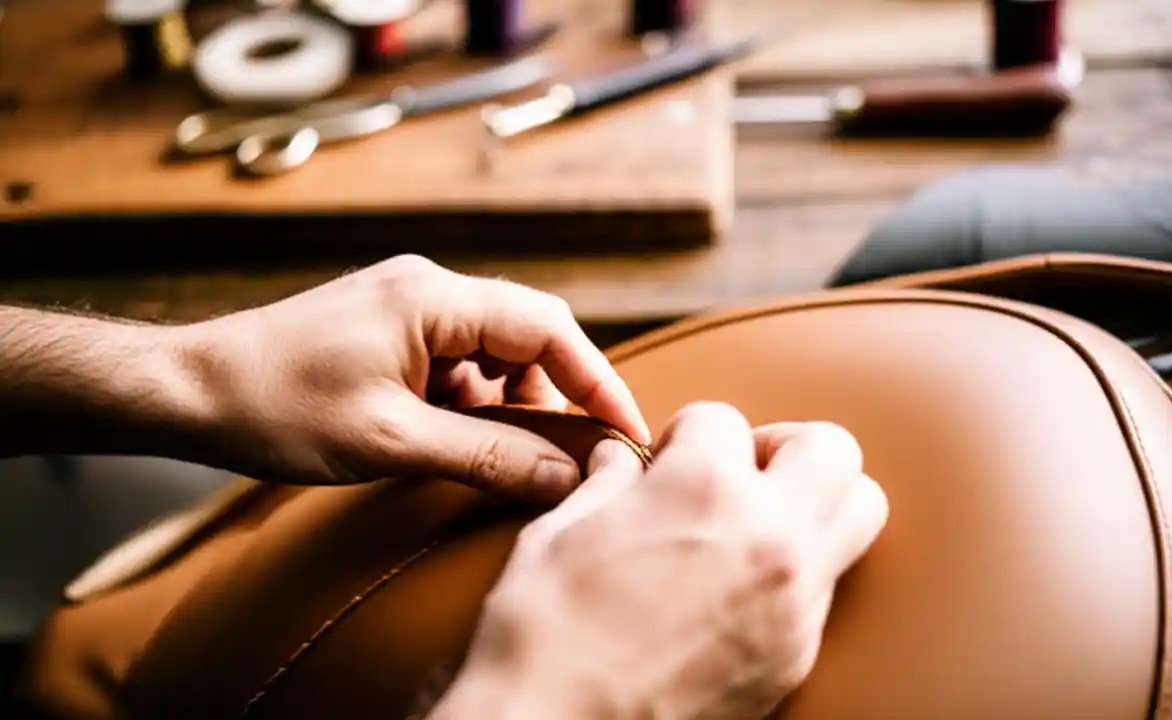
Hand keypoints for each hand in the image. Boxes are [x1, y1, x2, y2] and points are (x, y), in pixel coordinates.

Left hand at [180, 255, 648, 499]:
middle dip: (551, 397)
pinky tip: (445, 440)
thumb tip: (566, 477)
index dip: (596, 379)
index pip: (547, 326)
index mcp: (433, 298)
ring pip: (493, 353)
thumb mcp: (391, 442)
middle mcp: (427, 289)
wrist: (191, 390)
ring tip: (487, 454)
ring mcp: (407, 307)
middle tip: (560, 456)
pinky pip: (457, 363)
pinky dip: (468, 404)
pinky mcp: (390, 331)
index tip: (626, 429)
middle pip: (526, 336)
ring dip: (505, 405)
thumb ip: (488, 456)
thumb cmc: (276, 407)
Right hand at [430, 403, 888, 719]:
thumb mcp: (559, 534)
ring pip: (857, 514)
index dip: (685, 435)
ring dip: (813, 502)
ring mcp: (795, 600)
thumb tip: (617, 461)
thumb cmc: (545, 635)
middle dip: (785, 447)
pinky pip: (826, 586)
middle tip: (739, 471)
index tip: (665, 462)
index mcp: (704, 487)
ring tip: (755, 523)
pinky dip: (796, 570)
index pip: (724, 417)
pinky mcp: (798, 654)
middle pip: (832, 449)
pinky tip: (740, 587)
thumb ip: (606, 484)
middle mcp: (768, 534)